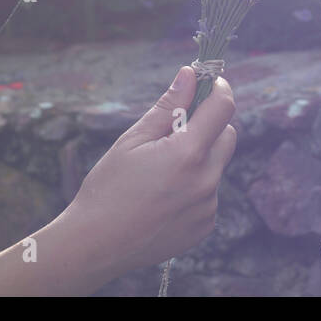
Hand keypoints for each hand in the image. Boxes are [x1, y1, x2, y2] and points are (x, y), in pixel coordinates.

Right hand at [59, 65, 237, 282]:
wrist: (94, 245)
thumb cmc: (107, 188)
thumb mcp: (133, 140)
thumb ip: (168, 106)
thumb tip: (189, 74)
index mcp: (188, 153)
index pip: (223, 108)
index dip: (218, 89)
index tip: (208, 83)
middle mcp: (206, 180)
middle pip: (227, 136)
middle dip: (208, 127)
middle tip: (174, 132)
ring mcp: (208, 206)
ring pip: (216, 166)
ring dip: (199, 159)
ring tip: (160, 174)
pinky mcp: (205, 225)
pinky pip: (209, 194)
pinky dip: (194, 187)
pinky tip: (163, 198)